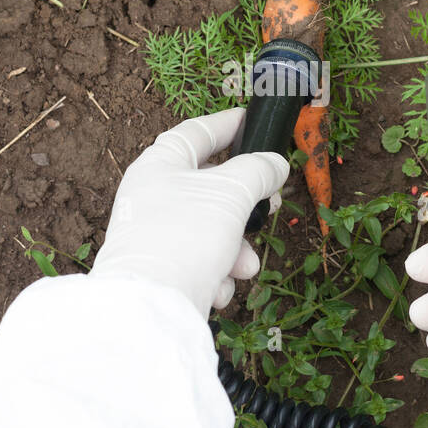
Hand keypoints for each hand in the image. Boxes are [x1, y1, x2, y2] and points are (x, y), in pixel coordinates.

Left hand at [90, 108, 288, 316]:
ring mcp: (157, 235)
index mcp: (159, 165)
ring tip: (243, 266)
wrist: (152, 307)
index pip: (197, 132)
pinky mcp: (164, 270)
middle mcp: (153, 196)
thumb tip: (275, 165)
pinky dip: (217, 274)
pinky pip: (202, 263)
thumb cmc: (184, 236)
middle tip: (270, 205)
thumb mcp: (231, 192)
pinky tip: (216, 287)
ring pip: (213, 231)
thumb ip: (259, 170)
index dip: (228, 124)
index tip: (252, 120)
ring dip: (236, 250)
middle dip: (245, 204)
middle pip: (211, 187)